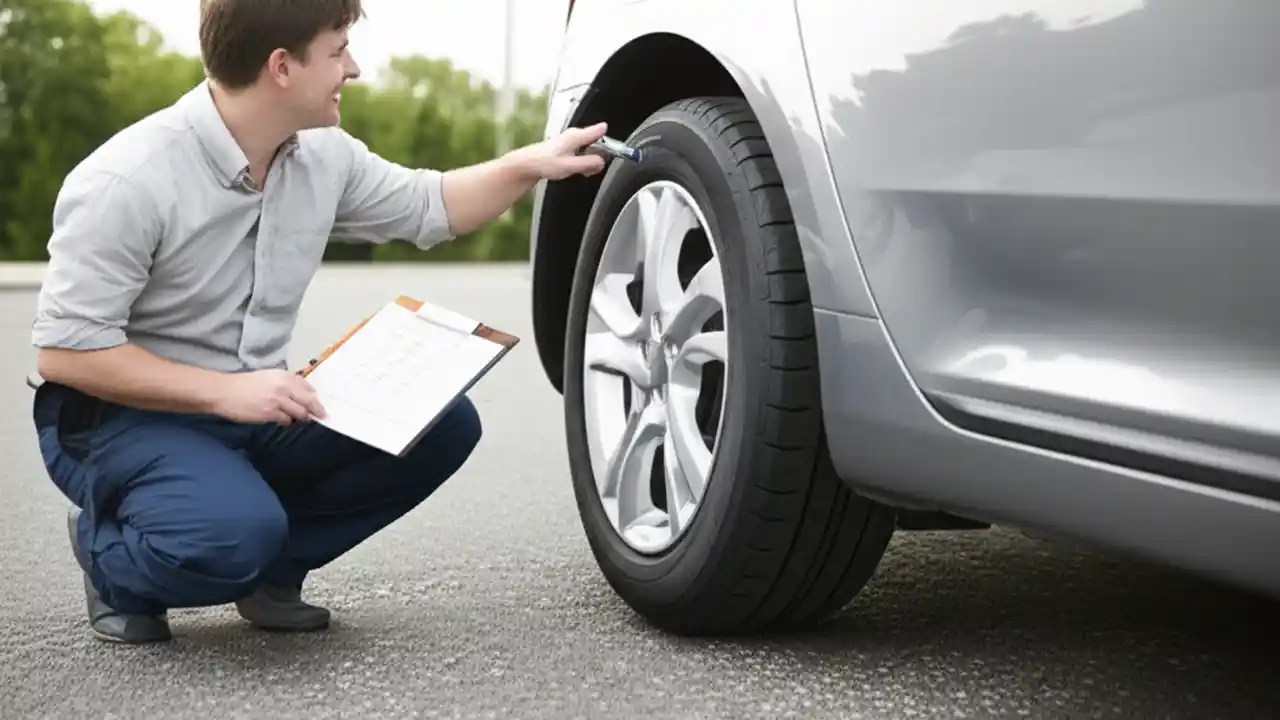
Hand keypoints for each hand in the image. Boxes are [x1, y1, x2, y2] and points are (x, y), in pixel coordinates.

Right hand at [211, 370, 326, 425]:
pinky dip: (287, 421)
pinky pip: (287, 420)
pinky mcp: (271, 413)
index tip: (318, 403)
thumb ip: (285, 384)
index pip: (308, 387)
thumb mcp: (268, 377)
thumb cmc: (245, 384)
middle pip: (310, 401)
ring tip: (299, 419)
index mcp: (284, 376)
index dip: (314, 396)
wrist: (224, 391)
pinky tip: (281, 419)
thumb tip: (301, 395)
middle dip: (317, 410)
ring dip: (302, 417)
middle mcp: (284, 386)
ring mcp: (278, 400)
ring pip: (301, 412)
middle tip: (322, 416)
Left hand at [510, 122, 609, 180]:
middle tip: (591, 169)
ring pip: (590, 149)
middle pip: (597, 142)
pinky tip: (576, 169)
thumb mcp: (570, 165)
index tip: (616, 151)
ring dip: (590, 161)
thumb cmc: (545, 163)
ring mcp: (571, 140)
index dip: (610, 141)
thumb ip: (588, 163)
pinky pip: (582, 153)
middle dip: (598, 156)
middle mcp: (575, 135)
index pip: (600, 131)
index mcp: (577, 136)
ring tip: (581, 171)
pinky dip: (583, 162)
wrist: (528, 164)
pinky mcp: (567, 147)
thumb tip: (602, 161)